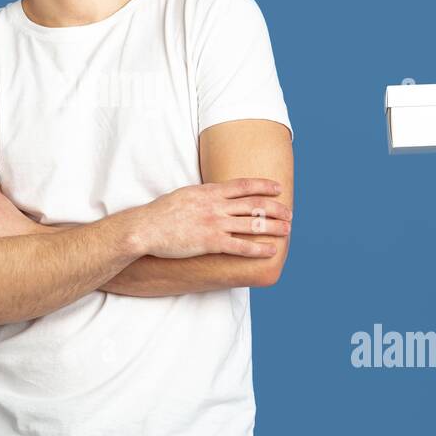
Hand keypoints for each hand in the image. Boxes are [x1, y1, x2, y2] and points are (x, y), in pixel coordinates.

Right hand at [130, 178, 290, 258]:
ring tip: (287, 230)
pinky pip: (240, 246)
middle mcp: (215, 205)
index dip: (264, 186)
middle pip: (253, 204)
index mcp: (209, 191)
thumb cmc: (161, 213)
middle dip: (275, 208)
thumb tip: (214, 194)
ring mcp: (214, 223)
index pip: (243, 185)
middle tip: (289, 213)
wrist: (145, 228)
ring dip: (273, 227)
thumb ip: (203, 194)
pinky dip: (258, 248)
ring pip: (251, 224)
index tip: (278, 188)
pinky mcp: (210, 242)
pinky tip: (270, 250)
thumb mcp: (185, 194)